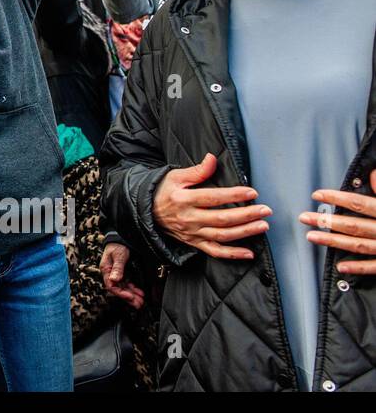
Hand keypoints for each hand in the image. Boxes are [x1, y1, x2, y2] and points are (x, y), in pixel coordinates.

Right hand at [100, 242, 144, 309]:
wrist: (121, 238)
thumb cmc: (118, 245)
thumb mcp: (118, 256)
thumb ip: (117, 268)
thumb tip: (114, 279)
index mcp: (106, 270)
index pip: (111, 286)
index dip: (121, 293)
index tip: (130, 297)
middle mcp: (110, 274)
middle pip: (118, 289)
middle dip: (129, 298)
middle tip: (138, 304)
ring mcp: (116, 274)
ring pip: (124, 288)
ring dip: (132, 295)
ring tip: (141, 301)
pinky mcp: (123, 273)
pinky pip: (127, 284)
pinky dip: (134, 290)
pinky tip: (140, 293)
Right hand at [153, 153, 269, 259]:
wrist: (146, 212)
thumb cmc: (162, 191)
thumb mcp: (175, 176)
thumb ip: (196, 170)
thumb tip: (212, 159)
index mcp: (183, 200)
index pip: (212, 198)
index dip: (233, 195)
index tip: (251, 192)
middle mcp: (189, 218)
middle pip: (221, 219)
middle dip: (246, 215)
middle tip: (265, 210)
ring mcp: (192, 233)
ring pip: (222, 235)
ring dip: (244, 232)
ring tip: (262, 225)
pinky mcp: (194, 243)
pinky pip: (215, 251)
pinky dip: (232, 254)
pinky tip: (249, 253)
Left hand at [301, 171, 375, 274]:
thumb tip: (373, 174)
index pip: (359, 203)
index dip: (336, 198)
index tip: (316, 194)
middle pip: (353, 225)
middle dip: (327, 221)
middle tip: (303, 217)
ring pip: (358, 245)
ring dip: (333, 242)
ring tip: (311, 237)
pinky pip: (375, 267)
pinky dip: (358, 268)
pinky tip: (340, 267)